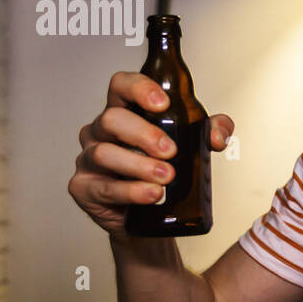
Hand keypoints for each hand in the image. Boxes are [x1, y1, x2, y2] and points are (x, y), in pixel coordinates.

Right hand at [69, 72, 234, 234]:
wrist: (149, 215)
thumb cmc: (162, 168)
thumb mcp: (191, 145)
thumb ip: (211, 132)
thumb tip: (217, 136)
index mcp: (125, 112)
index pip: (121, 86)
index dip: (139, 88)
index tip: (163, 103)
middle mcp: (101, 131)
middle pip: (112, 118)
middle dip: (144, 134)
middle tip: (170, 151)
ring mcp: (89, 159)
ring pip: (105, 153)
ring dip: (139, 165)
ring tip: (166, 177)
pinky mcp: (85, 187)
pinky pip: (104, 187)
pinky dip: (131, 191)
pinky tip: (152, 194)